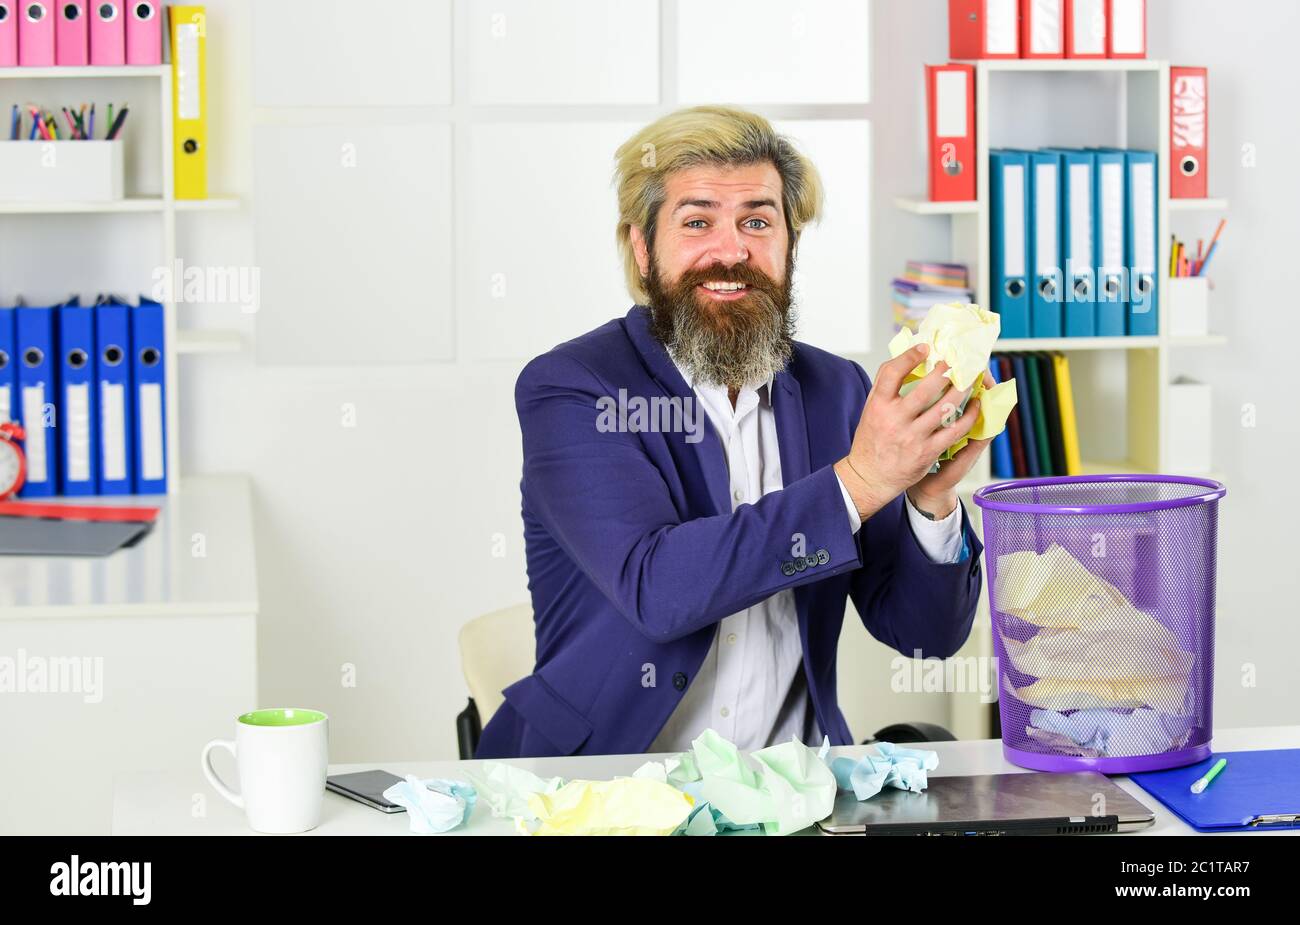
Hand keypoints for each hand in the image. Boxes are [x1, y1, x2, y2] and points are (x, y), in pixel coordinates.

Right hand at [834, 345, 980, 521]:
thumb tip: (905, 358)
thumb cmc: (872, 440)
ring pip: (945, 407)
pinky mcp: (927, 452)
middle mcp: (894, 420)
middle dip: (945, 371)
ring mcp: (912, 437)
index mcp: (878, 406)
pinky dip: (969, 416)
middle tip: (957, 361)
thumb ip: (885, 385)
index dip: (910, 356)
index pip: (892, 373)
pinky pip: (954, 430)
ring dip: (962, 390)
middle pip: (925, 388)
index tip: (926, 348)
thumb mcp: (870, 410)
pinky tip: (975, 406)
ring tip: (970, 379)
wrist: (869, 477)